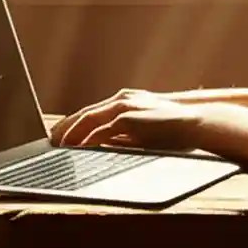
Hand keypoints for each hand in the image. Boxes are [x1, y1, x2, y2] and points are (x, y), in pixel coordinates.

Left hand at [50, 88, 203, 150]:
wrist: (197, 123)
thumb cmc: (173, 130)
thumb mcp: (143, 132)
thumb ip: (124, 136)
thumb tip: (102, 146)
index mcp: (124, 101)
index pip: (92, 112)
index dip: (73, 123)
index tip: (59, 134)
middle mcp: (121, 99)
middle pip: (84, 113)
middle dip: (65, 127)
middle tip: (50, 141)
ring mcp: (125, 106)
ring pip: (88, 119)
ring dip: (72, 133)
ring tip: (59, 146)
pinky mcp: (129, 117)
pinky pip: (102, 130)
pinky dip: (88, 140)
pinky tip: (79, 148)